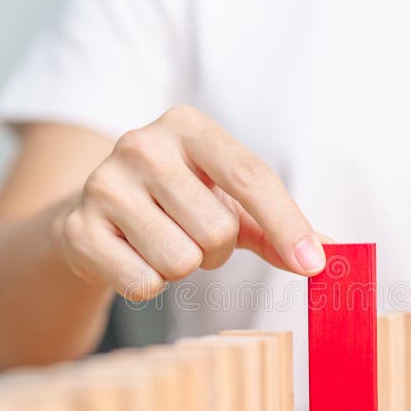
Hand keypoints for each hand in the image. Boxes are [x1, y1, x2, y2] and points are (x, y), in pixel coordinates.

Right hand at [59, 105, 326, 299]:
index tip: (314, 265)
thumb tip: (332, 254)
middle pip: (218, 230)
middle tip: (194, 237)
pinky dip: (150, 285)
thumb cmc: (176, 206)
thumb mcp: (228, 203)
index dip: (287, 224)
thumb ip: (276, 227)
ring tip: (163, 244)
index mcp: (187, 126)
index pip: (250, 176)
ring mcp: (103, 184)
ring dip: (183, 269)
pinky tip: (133, 257)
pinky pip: (144, 283)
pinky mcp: (78, 230)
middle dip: (217, 250)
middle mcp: (141, 144)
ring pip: (181, 261)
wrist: (95, 216)